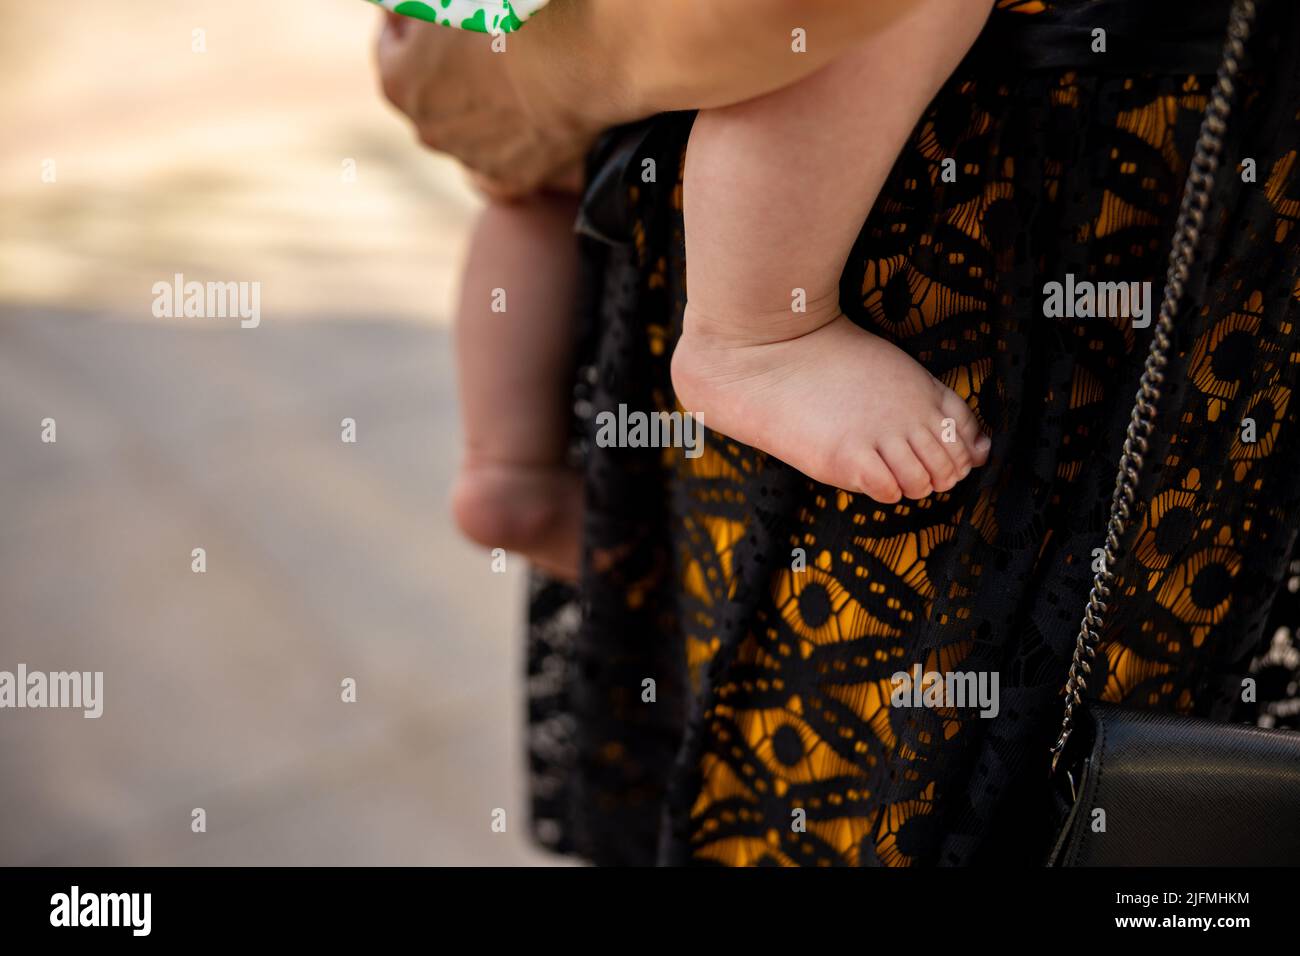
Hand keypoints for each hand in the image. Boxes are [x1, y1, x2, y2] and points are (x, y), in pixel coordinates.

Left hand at [375, 12, 598, 197]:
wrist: (570, 62)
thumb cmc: (507, 18)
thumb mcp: (446, 0)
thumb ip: (414, 6)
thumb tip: (398, 8)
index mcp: (398, 83)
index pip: (392, 48)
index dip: (411, 25)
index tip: (429, 14)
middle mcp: (427, 131)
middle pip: (431, 95)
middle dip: (447, 71)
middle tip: (481, 42)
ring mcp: (469, 158)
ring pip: (470, 126)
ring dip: (484, 103)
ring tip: (517, 73)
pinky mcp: (512, 177)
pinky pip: (509, 151)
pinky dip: (518, 132)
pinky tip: (537, 103)